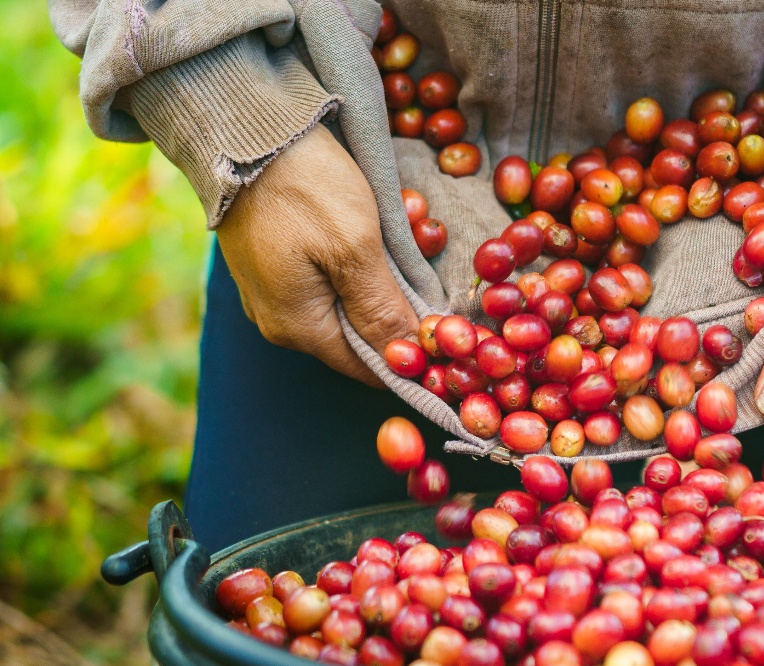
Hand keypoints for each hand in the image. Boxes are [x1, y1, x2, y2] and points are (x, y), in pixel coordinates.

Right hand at [217, 124, 417, 385]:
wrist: (241, 126)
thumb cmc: (304, 186)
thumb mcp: (355, 248)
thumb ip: (381, 309)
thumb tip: (408, 361)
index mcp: (297, 328)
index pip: (367, 368)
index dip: (410, 359)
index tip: (450, 342)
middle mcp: (277, 321)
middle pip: (356, 340)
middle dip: (397, 320)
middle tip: (437, 293)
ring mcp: (270, 292)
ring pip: (343, 308)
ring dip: (379, 291)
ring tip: (410, 262)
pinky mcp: (271, 263)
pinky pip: (325, 282)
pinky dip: (356, 270)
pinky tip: (378, 246)